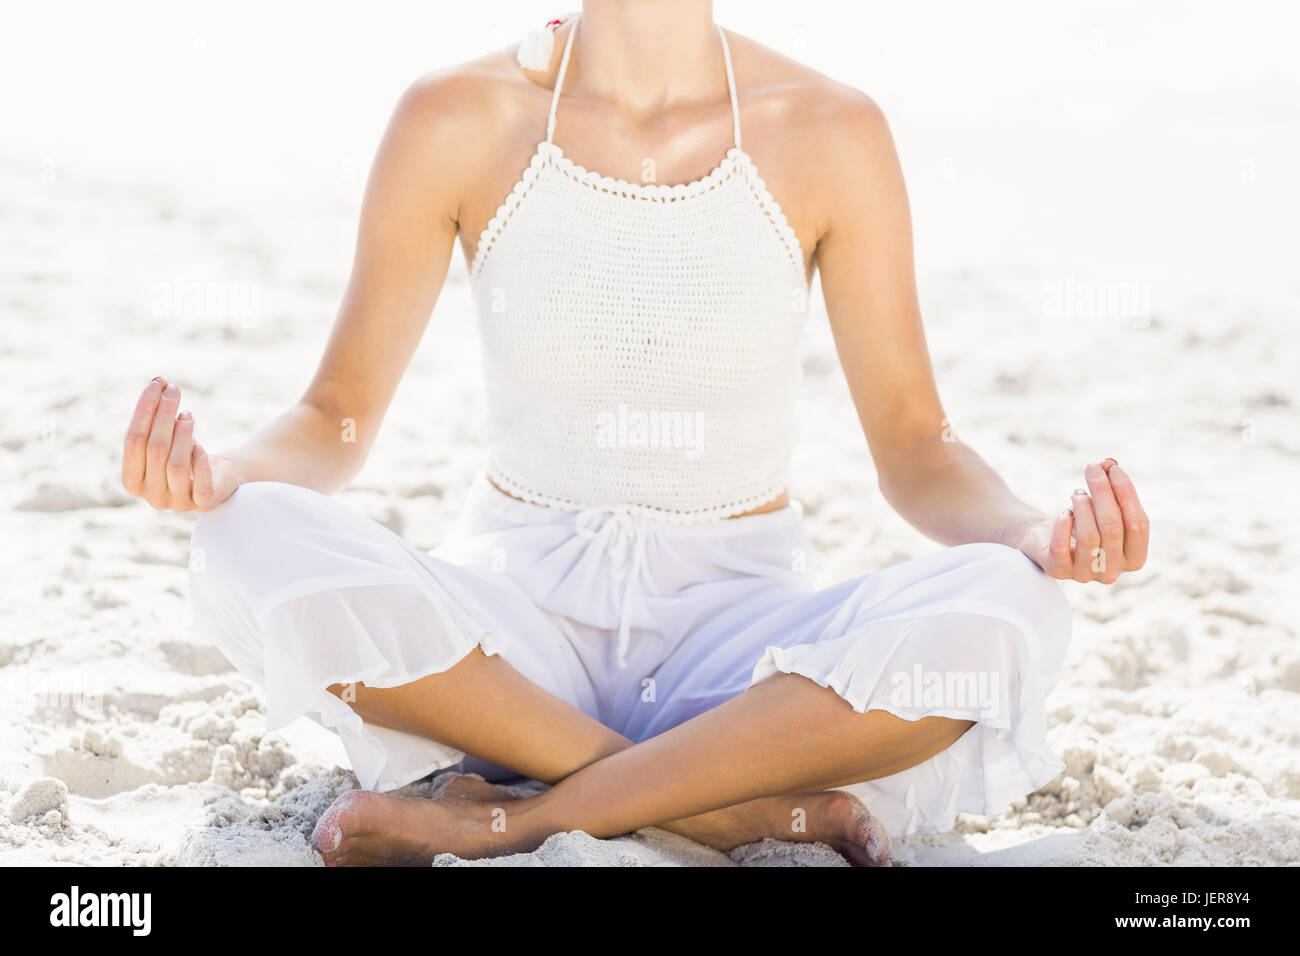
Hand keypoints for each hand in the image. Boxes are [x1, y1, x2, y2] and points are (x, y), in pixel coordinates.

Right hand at [121, 377, 240, 511]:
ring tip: (188, 414)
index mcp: (132, 481)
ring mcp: (177, 503)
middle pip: (154, 450)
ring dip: (182, 435)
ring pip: (176, 466)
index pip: (132, 441)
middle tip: (174, 390)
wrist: (219, 476)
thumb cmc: (185, 452)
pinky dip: (199, 462)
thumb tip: (158, 381)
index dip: (143, 410)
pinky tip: (199, 445)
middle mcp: (151, 497)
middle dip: (163, 415)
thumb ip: (155, 415)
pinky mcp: (204, 503)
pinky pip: (200, 485)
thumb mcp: (166, 436)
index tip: (156, 384)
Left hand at [1018, 459, 1148, 582]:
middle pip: (1113, 526)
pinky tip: (1064, 513)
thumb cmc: (1084, 520)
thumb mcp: (1102, 503)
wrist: (1046, 537)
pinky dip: (1062, 524)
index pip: (1139, 524)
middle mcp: (1112, 572)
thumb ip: (1111, 484)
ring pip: (1090, 536)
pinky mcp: (1058, 571)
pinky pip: (1061, 547)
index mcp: (1134, 559)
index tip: (1112, 468)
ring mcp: (1085, 575)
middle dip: (1102, 491)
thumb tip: (1109, 463)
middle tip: (1091, 468)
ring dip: (1082, 506)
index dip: (1127, 493)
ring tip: (1077, 493)